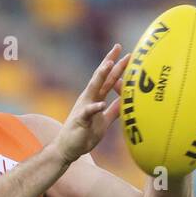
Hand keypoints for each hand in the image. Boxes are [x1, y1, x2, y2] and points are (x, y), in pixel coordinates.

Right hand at [54, 44, 130, 165]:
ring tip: (109, 64)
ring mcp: (84, 107)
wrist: (68, 149)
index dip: (116, 66)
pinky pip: (88, 112)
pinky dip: (95, 107)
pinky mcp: (80, 120)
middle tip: (118, 47)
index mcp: (95, 97)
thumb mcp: (104, 121)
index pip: (107, 78)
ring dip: (101, 76)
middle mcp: (89, 98)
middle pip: (101, 77)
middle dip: (110, 62)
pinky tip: (102, 104)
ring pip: (94, 88)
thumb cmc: (85, 134)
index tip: (127, 54)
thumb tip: (125, 100)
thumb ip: (114, 110)